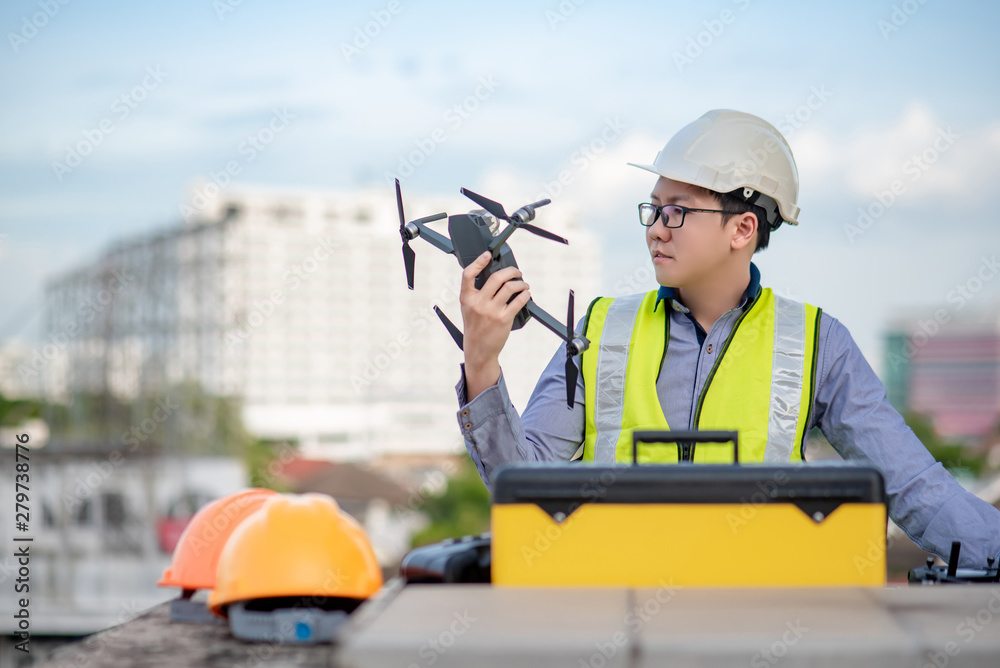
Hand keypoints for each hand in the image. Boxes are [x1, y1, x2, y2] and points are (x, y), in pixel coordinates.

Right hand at [460, 251, 530, 399]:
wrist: (478, 350)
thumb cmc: (475, 328)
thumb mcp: (469, 309)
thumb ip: (476, 294)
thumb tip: (495, 277)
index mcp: (467, 299)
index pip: (468, 275)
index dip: (478, 262)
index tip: (487, 255)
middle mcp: (478, 303)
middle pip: (496, 278)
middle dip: (510, 271)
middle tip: (516, 272)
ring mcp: (491, 311)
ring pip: (510, 287)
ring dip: (521, 283)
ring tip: (523, 285)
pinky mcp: (504, 319)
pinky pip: (519, 301)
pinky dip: (525, 295)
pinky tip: (525, 295)